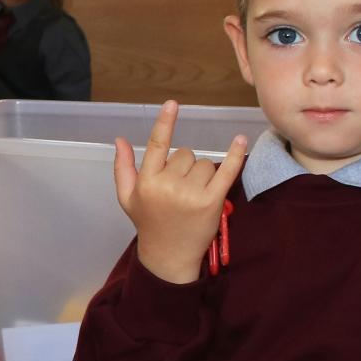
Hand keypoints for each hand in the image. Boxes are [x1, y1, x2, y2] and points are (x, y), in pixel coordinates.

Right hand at [113, 100, 248, 283]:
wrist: (168, 256)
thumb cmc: (148, 223)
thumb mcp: (127, 198)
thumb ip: (123, 168)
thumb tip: (120, 139)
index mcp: (147, 182)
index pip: (157, 146)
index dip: (165, 123)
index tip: (173, 103)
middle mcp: (168, 186)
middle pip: (185, 155)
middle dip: (185, 166)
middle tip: (180, 190)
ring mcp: (191, 194)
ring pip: (204, 164)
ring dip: (203, 175)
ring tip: (194, 196)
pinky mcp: (212, 202)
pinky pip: (227, 172)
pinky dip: (235, 156)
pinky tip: (240, 140)